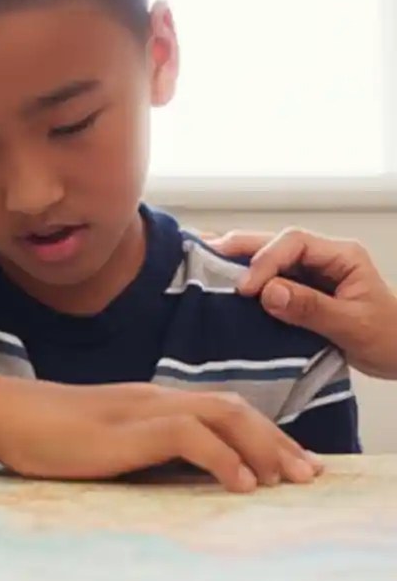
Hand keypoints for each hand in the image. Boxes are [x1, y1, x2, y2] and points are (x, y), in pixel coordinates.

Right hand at [0, 380, 323, 492]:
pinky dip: (223, 458)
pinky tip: (240, 482)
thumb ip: (133, 444)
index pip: (218, 408)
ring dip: (262, 447)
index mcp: (147, 400)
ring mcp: (140, 410)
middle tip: (307, 472)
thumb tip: (166, 470)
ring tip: (286, 478)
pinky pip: (189, 437)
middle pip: (232, 408)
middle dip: (276, 440)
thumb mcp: (99, 437)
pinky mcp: (126, 431)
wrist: (2, 412)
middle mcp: (152, 398)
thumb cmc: (42, 430)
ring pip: (221, 415)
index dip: (260, 432)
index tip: (288, 460)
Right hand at [208, 228, 396, 378]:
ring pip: (267, 256)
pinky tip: (220, 279)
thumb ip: (311, 308)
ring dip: (237, 260)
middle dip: (240, 248)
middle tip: (204, 254)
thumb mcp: (353, 326)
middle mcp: (323, 257)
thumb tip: (268, 292)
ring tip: (203, 260)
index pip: (294, 243)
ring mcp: (310, 273)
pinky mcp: (300, 290)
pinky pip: (268, 278)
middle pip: (274, 242)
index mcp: (341, 256)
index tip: (247, 290)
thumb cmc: (389, 339)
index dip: (265, 261)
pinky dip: (243, 277)